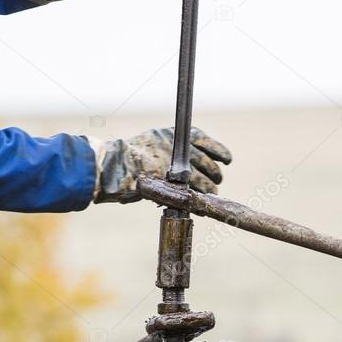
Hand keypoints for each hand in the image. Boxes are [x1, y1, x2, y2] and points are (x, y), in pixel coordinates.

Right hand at [94, 127, 232, 203]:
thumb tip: (191, 162)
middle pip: (208, 162)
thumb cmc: (131, 154)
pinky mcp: (172, 184)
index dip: (219, 152)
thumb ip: (173, 149)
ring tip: (211, 194)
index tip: (227, 160)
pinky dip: (199, 200)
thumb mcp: (154, 141)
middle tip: (217, 180)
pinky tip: (202, 205)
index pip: (205, 141)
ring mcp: (176, 167)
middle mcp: (179, 148)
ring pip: (203, 179)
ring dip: (210, 188)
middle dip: (215, 173)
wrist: (115, 164)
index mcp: (175, 135)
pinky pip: (193, 194)